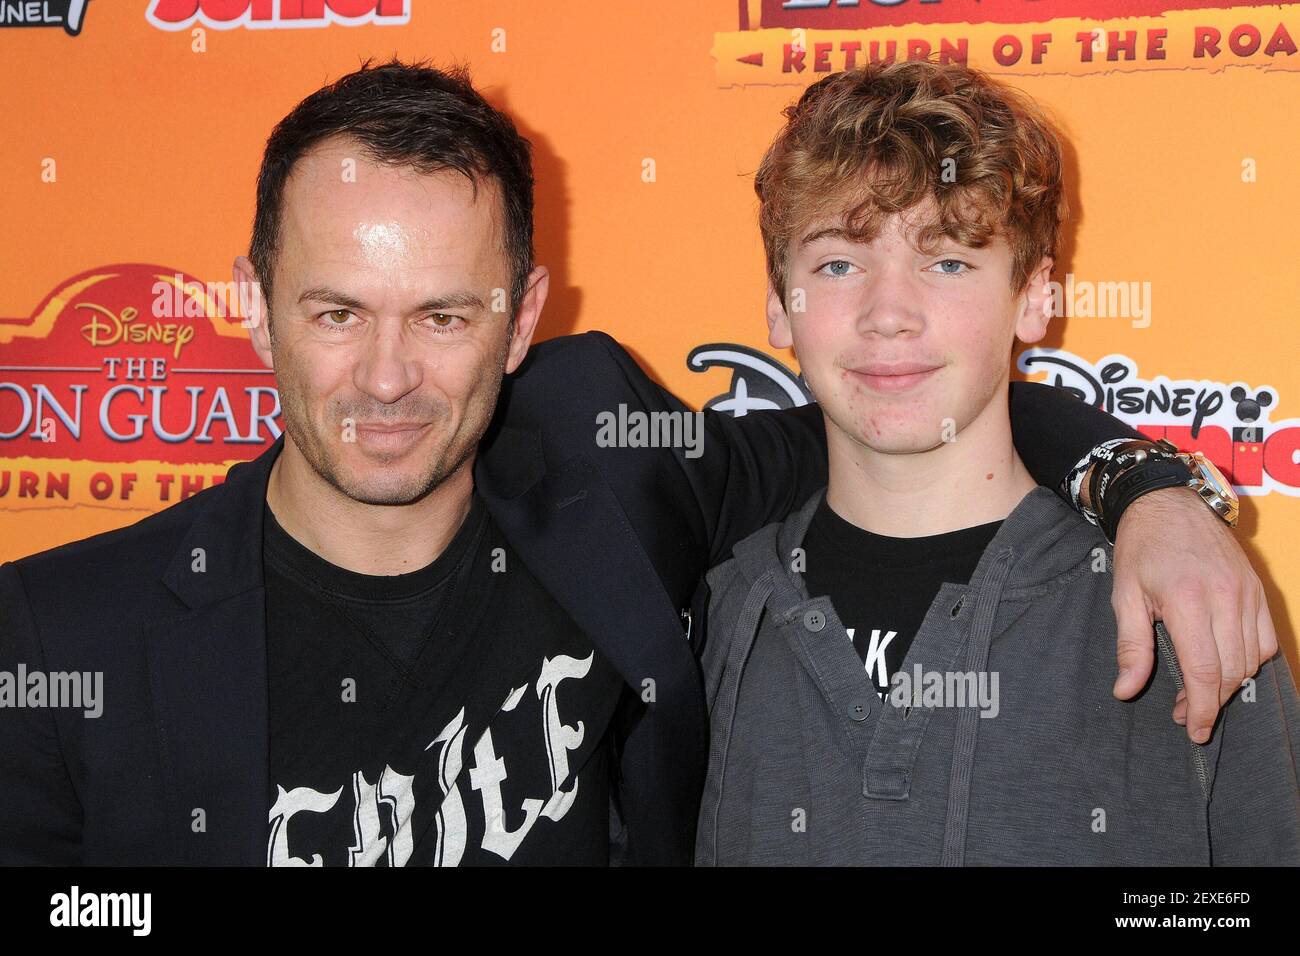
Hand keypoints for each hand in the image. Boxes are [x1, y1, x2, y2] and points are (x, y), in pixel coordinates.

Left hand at [1110, 486, 1277, 742]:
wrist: (1168, 503)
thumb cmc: (1141, 549)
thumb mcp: (1124, 596)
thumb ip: (1130, 646)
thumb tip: (1126, 691)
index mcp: (1188, 601)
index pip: (1205, 671)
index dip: (1202, 708)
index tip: (1193, 730)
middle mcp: (1226, 598)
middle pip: (1232, 671)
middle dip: (1211, 702)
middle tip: (1185, 713)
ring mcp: (1247, 593)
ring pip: (1252, 660)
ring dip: (1229, 684)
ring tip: (1199, 691)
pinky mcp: (1258, 590)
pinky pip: (1265, 640)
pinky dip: (1250, 661)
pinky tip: (1225, 665)